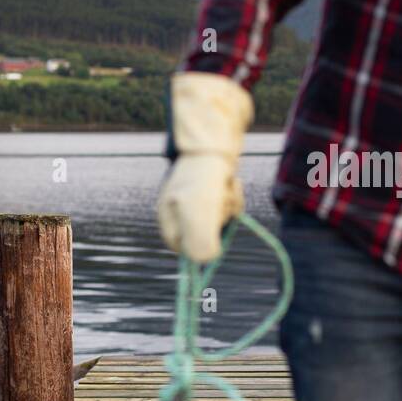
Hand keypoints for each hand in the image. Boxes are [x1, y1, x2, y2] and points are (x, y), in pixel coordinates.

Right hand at [156, 72, 252, 263]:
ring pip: (220, 219)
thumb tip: (207, 262)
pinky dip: (233, 195)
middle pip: (207, 234)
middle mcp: (179, 211)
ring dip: (229, 204)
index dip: (205, 241)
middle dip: (220, 218)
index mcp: (168, 220)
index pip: (186, 250)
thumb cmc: (203, 176)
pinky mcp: (210, 189)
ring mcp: (195, 200)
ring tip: (227, 184)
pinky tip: (231, 180)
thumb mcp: (200, 212)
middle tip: (221, 196)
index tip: (215, 223)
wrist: (214, 138)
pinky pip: (227, 204)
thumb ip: (201, 242)